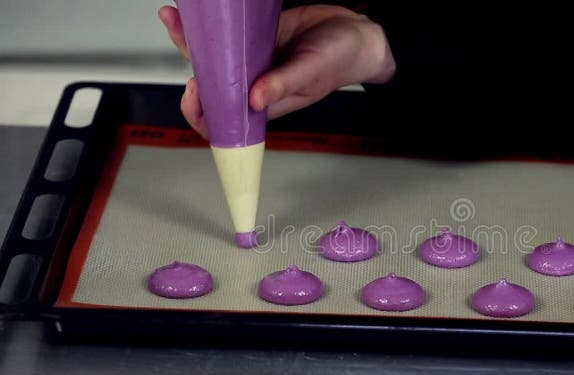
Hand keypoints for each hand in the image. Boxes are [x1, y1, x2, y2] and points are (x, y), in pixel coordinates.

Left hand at [158, 4, 395, 138]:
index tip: (196, 89)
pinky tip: (194, 11)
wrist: (355, 32)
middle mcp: (252, 86)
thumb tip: (253, 100)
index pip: (223, 122)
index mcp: (264, 106)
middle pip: (208, 87)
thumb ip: (283, 86)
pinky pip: (225, 35)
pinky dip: (209, 24)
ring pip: (212, 58)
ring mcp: (251, 61)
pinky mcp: (253, 39)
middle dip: (188, 66)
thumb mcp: (312, 72)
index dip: (202, 112)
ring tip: (175, 18)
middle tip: (184, 40)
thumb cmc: (341, 60)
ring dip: (189, 39)